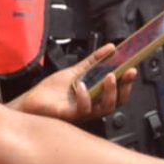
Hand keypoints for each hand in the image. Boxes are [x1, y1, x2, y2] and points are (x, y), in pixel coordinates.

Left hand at [8, 45, 135, 121]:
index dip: (128, 83)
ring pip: (105, 107)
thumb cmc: (52, 91)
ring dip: (110, 91)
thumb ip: (94, 60)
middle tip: (127, 72)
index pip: (119, 93)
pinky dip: (85, 96)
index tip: (132, 68)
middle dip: (125, 86)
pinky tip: (81, 86)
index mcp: (97, 97)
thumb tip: (111, 48)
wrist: (31, 101)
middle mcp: (93, 106)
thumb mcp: (77, 71)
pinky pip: (83, 109)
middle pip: (117, 102)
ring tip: (108, 76)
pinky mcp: (71, 115)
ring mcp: (83, 112)